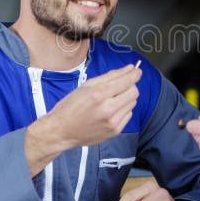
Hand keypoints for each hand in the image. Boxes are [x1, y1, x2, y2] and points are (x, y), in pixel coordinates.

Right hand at [25, 64, 140, 175]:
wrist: (62, 131)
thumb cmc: (70, 107)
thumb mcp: (87, 86)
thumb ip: (110, 76)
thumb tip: (129, 69)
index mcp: (98, 94)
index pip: (126, 81)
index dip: (135, 74)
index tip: (137, 71)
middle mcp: (107, 109)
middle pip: (134, 92)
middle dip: (130, 86)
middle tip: (121, 85)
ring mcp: (112, 122)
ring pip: (132, 103)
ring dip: (126, 98)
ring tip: (111, 99)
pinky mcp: (115, 131)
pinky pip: (128, 115)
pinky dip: (123, 110)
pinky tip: (110, 110)